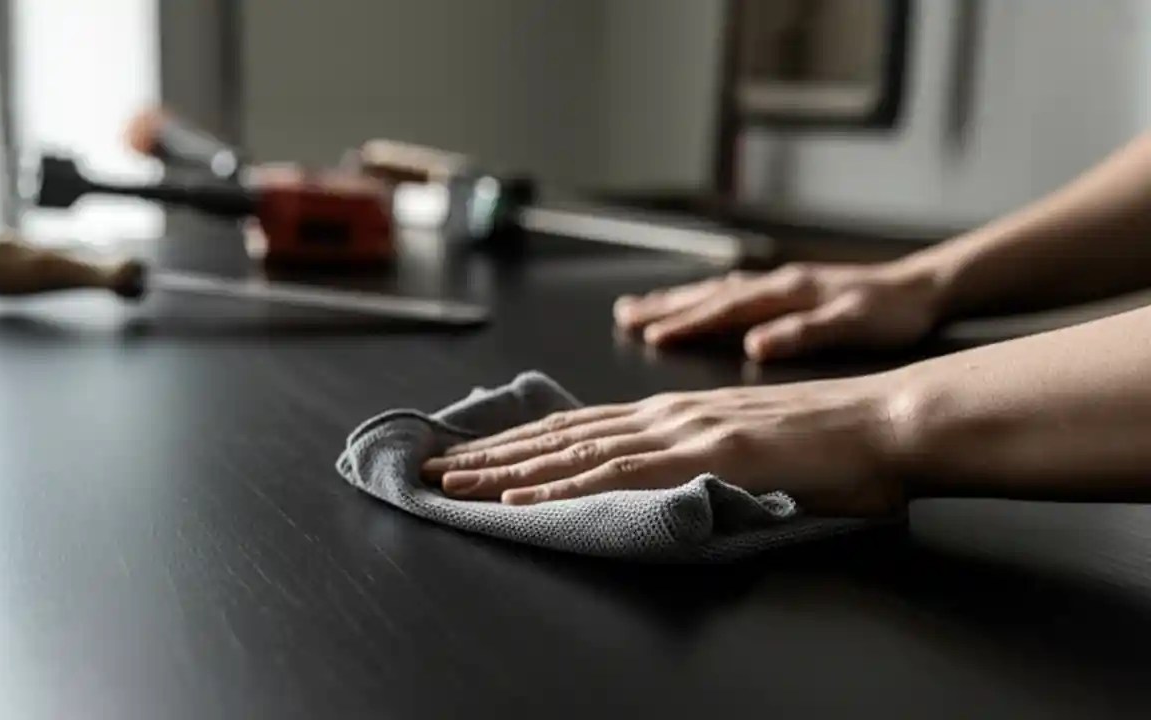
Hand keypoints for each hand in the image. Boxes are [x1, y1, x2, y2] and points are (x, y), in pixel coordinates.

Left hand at [422, 374, 910, 515]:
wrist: (887, 422)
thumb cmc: (831, 444)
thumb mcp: (750, 450)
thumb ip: (703, 462)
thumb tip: (668, 486)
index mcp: (676, 412)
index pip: (580, 428)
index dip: (521, 443)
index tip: (474, 454)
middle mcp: (667, 412)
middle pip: (560, 433)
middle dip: (491, 452)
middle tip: (436, 468)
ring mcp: (682, 427)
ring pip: (574, 449)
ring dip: (506, 467)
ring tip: (455, 483)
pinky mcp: (703, 450)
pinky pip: (618, 471)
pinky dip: (563, 483)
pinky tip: (522, 495)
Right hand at [613, 261, 943, 360]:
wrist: (928, 288)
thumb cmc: (893, 314)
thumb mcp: (853, 325)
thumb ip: (803, 334)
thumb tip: (756, 344)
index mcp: (786, 295)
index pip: (722, 310)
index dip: (683, 324)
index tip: (646, 335)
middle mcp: (777, 286)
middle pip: (708, 295)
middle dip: (663, 306)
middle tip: (623, 315)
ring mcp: (781, 287)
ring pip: (716, 292)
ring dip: (677, 301)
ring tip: (640, 309)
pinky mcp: (791, 292)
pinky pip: (734, 293)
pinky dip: (705, 298)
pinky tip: (697, 303)